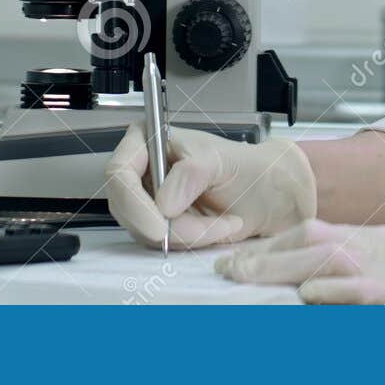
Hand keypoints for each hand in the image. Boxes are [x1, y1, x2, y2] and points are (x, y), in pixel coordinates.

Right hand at [105, 124, 316, 250]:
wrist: (264, 194)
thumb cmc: (244, 167)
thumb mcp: (221, 160)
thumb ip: (191, 174)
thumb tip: (163, 203)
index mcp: (147, 140)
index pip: (119, 172)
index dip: (134, 203)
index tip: (160, 227)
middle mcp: (141, 170)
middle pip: (128, 208)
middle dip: (171, 225)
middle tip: (208, 229)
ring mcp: (147, 200)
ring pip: (146, 232)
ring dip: (188, 235)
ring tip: (224, 222)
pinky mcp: (158, 225)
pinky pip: (162, 244)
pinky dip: (192, 242)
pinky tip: (217, 228)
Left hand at [215, 219, 384, 304]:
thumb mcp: (371, 272)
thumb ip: (334, 271)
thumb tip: (283, 279)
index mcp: (368, 238)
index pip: (311, 232)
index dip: (271, 246)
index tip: (237, 260)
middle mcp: (377, 248)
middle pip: (316, 240)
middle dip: (269, 254)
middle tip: (231, 268)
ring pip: (333, 258)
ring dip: (287, 267)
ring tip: (250, 275)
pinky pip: (363, 290)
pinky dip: (335, 291)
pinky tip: (309, 295)